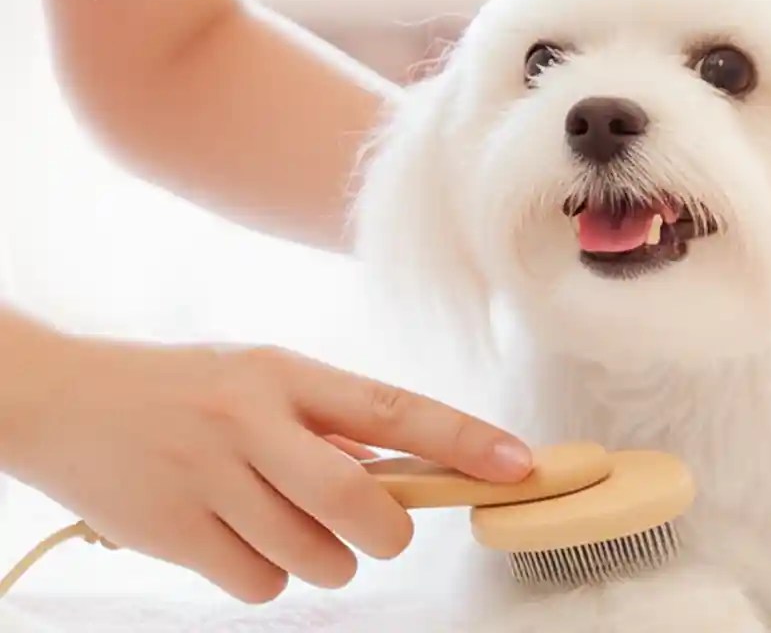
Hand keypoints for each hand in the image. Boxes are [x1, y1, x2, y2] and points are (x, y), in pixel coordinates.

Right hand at [0, 335, 531, 602]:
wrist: (64, 401)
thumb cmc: (185, 390)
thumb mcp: (260, 379)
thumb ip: (329, 423)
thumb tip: (406, 471)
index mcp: (287, 372)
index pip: (394, 408)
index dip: (464, 440)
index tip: (518, 465)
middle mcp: (252, 420)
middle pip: (359, 502)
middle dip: (387, 533)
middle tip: (378, 531)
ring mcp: (210, 476)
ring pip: (314, 556)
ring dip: (319, 556)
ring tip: (276, 519)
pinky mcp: (174, 531)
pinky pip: (260, 584)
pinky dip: (265, 575)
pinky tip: (233, 538)